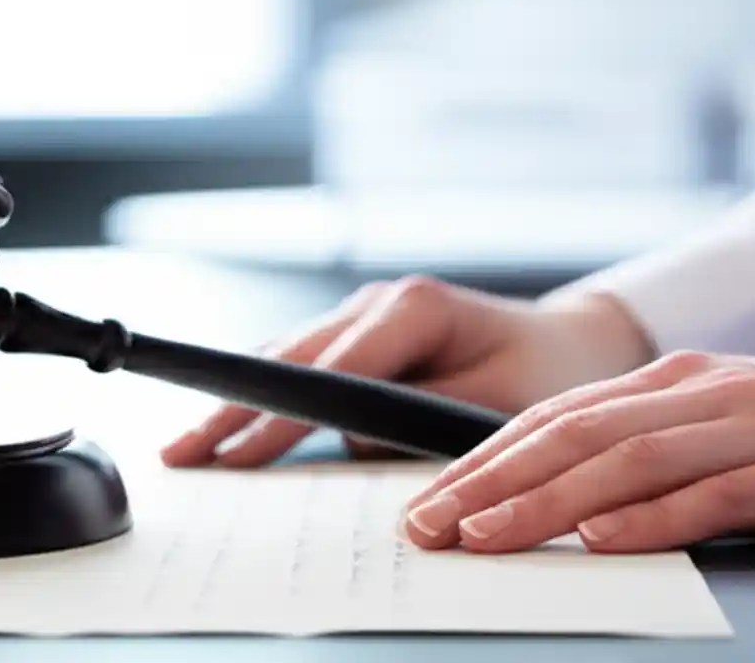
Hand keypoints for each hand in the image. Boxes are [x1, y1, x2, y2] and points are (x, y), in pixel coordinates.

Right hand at [159, 275, 654, 467]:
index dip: (279, 415)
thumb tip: (348, 443)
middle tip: (182, 453)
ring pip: (286, 357)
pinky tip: (228, 426)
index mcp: (415, 307)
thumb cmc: (547, 373)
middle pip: (290, 358)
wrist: (573, 343)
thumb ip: (424, 421)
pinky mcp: (361, 334)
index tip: (233, 451)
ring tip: (188, 446)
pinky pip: (303, 364)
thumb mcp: (504, 404)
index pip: (331, 369)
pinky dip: (266, 396)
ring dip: (239, 402)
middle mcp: (378, 301)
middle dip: (236, 408)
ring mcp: (364, 313)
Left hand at [403, 350, 754, 552]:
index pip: (552, 419)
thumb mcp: (710, 426)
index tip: (428, 499)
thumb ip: (638, 448)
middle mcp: (695, 392)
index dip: (482, 460)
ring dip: (546, 502)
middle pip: (571, 436)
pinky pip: (717, 494)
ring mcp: (748, 425)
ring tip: (485, 538)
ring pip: (627, 461)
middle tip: (429, 525)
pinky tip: (604, 542)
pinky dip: (654, 519)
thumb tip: (553, 497)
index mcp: (666, 381)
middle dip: (489, 482)